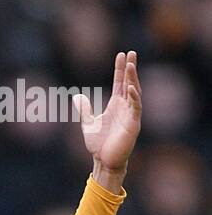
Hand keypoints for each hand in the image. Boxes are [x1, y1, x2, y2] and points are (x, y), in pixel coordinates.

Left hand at [75, 51, 140, 181]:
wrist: (103, 161)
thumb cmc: (98, 145)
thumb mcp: (88, 123)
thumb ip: (84, 110)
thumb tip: (77, 96)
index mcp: (115, 105)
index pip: (120, 82)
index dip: (120, 69)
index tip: (122, 55)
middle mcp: (125, 107)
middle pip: (130, 83)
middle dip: (131, 68)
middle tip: (132, 53)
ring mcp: (131, 115)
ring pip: (135, 92)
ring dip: (133, 79)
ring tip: (131, 65)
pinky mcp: (133, 124)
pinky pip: (136, 107)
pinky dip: (134, 97)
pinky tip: (130, 87)